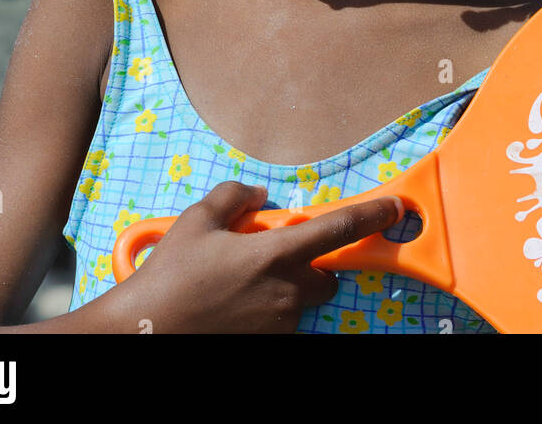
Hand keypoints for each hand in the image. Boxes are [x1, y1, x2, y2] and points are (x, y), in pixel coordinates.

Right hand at [104, 179, 403, 333]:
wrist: (147, 332)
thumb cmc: (170, 274)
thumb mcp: (197, 221)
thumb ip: (235, 198)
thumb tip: (260, 196)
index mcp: (275, 254)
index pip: (337, 230)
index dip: (371, 216)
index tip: (395, 209)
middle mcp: (287, 293)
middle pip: (325, 278)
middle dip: (311, 268)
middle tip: (273, 261)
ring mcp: (279, 325)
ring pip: (300, 304)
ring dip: (285, 293)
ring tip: (239, 288)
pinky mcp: (268, 346)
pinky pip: (280, 325)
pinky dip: (267, 314)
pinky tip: (233, 308)